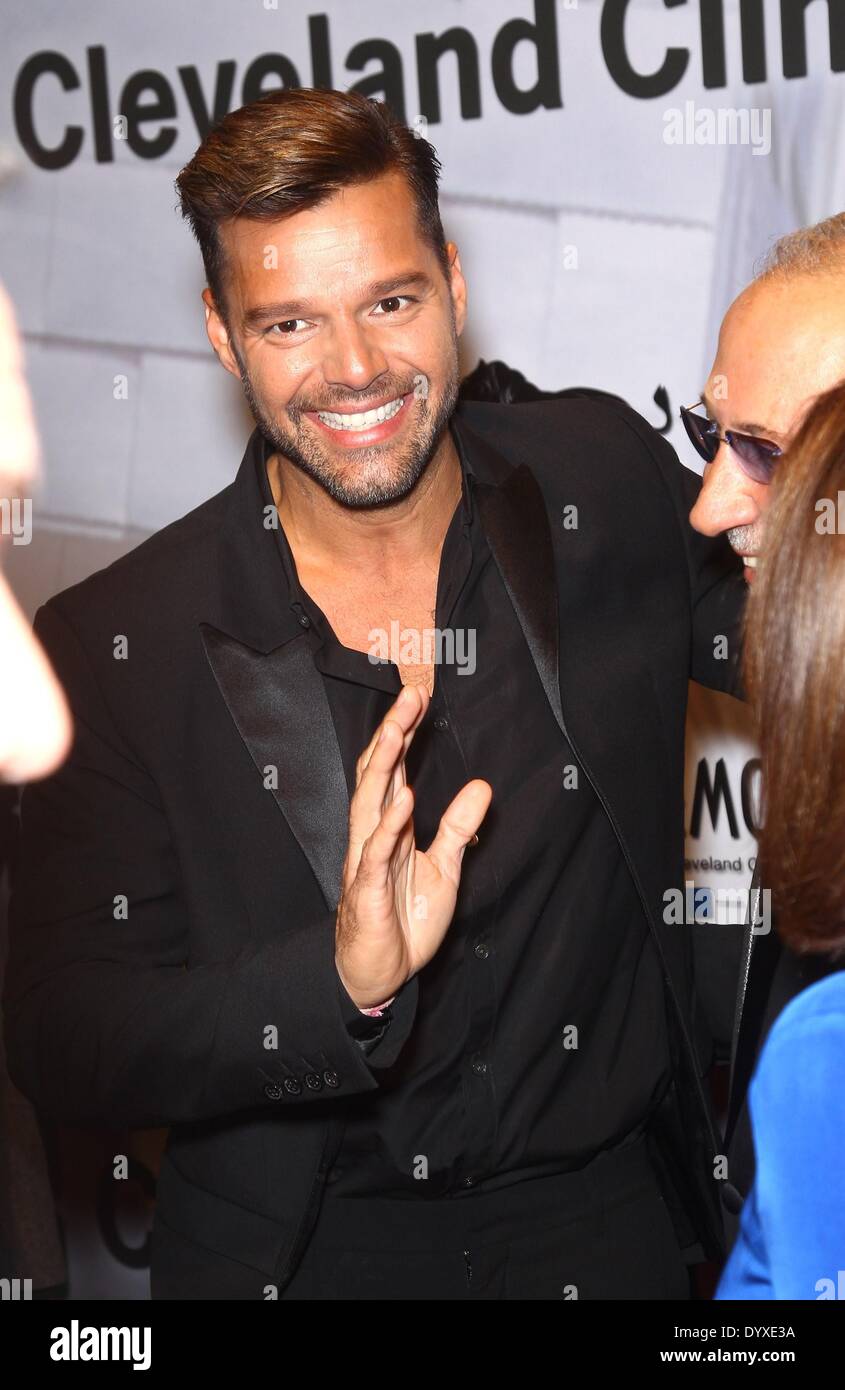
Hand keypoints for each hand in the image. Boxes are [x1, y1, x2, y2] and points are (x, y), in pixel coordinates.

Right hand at [335, 683, 491, 1009]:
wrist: (380, 972)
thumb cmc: (404, 919)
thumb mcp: (445, 868)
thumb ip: (458, 828)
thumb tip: (482, 787)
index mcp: (390, 827)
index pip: (395, 769)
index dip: (405, 732)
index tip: (418, 696)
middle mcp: (373, 835)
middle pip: (379, 774)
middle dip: (393, 733)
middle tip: (409, 695)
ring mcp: (368, 860)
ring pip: (370, 803)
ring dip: (383, 765)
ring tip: (396, 729)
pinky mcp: (370, 890)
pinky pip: (378, 853)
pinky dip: (389, 825)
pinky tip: (402, 798)